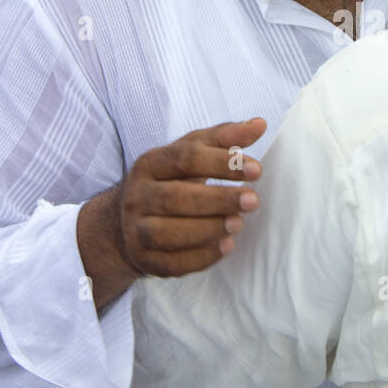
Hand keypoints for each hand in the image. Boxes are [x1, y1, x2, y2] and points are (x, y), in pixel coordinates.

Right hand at [119, 118, 265, 276]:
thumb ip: (224, 138)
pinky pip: (171, 263)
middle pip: (176, 197)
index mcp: (150, 163)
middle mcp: (138, 196)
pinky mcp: (143, 259)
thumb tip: (260, 123)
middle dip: (218, 199)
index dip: (222, 163)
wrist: (127, 221)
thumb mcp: (191, 153)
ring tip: (239, 224)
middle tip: (252, 200)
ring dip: (208, 229)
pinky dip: (201, 257)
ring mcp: (136, 230)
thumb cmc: (171, 180)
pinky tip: (226, 247)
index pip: (185, 159)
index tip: (256, 170)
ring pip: (169, 233)